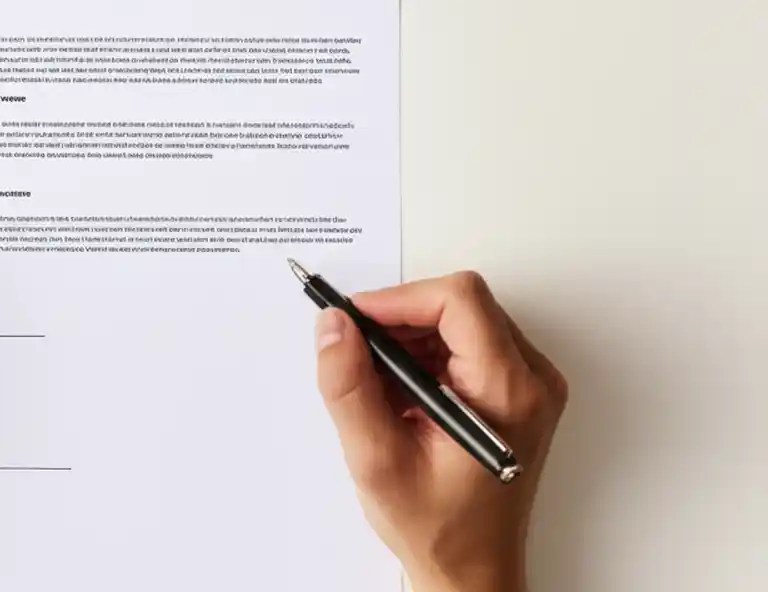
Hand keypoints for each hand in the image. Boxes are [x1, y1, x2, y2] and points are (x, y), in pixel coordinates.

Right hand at [315, 272, 567, 591]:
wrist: (471, 568)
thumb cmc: (439, 528)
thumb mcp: (376, 459)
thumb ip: (349, 386)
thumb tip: (334, 326)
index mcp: (507, 393)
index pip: (458, 301)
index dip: (398, 300)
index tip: (356, 319)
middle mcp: (531, 380)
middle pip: (459, 304)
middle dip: (399, 320)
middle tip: (358, 354)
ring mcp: (528, 383)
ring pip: (460, 317)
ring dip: (409, 338)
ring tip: (380, 388)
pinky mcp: (516, 388)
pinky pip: (467, 340)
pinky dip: (425, 354)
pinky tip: (401, 395)